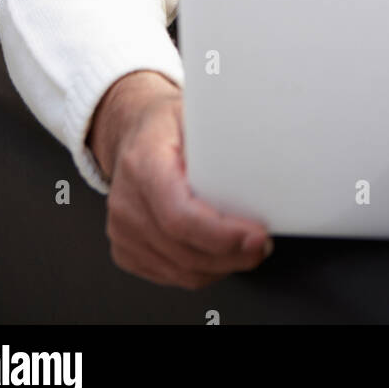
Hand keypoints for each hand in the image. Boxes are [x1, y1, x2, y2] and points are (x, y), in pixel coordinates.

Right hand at [88, 70, 273, 288]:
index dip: (220, 234)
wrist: (132, 131)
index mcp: (144, 162)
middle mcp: (127, 201)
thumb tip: (266, 148)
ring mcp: (122, 230)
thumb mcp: (194, 112)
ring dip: (221, 266)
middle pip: (184, 249)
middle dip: (231, 254)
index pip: (179, 214)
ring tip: (248, 249)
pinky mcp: (125, 249)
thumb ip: (222, 133)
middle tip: (262, 243)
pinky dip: (202, 271)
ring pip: (181, 270)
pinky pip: (171, 274)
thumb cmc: (166, 123)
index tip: (255, 234)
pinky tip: (220, 255)